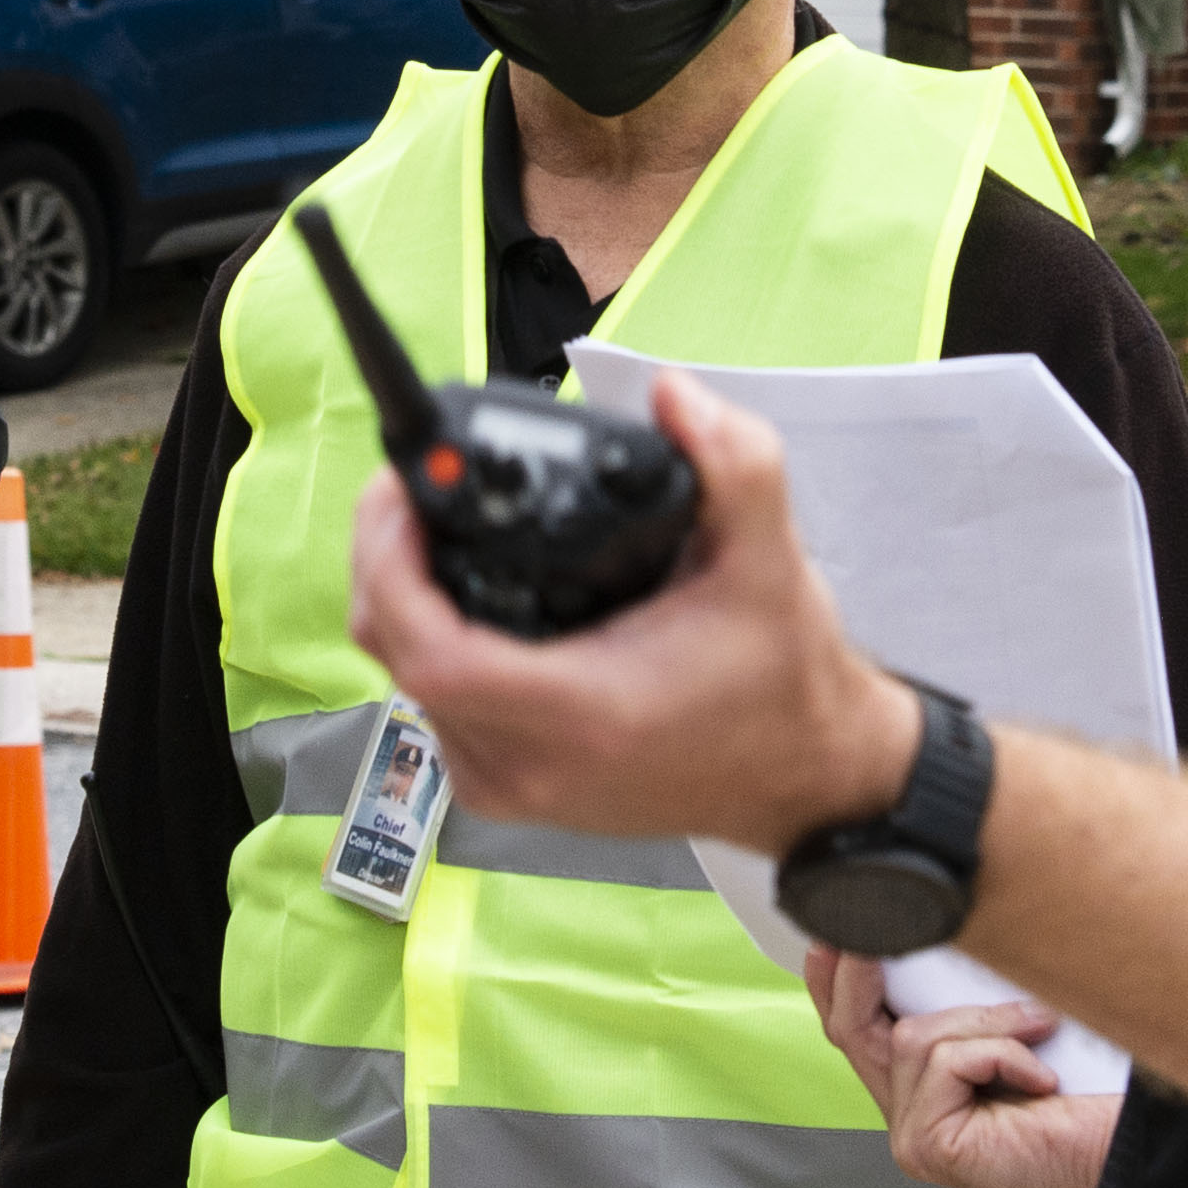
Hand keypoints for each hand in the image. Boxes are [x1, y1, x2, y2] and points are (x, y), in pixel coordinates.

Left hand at [349, 369, 920, 851]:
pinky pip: (431, 707)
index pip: (432, 649)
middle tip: (412, 487)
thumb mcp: (771, 559)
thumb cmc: (781, 677)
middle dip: (385, 558)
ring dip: (401, 598)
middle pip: (396, 654)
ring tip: (429, 524)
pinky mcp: (511, 790)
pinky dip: (427, 641)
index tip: (407, 493)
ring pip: (403, 681)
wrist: (802, 775)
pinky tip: (456, 588)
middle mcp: (533, 762)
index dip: (393, 563)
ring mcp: (515, 786)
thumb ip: (737, 463)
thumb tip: (675, 397)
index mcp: (584, 710)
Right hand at [806, 947, 1118, 1187]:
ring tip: (1039, 1031)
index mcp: (926, 1086)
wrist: (1130, 1158)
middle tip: (869, 928)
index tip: (836, 927)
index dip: (834, 976)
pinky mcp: (926, 1146)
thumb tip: (958, 932)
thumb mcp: (1017, 1027)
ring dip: (986, 1022)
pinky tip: (1040, 1079)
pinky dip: (1000, 1053)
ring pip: (915, 1036)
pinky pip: (943, 1061)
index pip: (857, 1025)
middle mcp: (909, 1113)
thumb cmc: (1092, 1100)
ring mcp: (912, 1136)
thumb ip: (974, 997)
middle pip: (851, 1026)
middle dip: (858, 970)